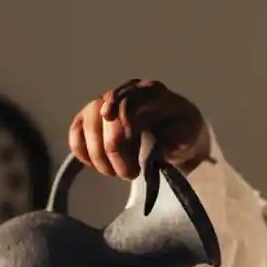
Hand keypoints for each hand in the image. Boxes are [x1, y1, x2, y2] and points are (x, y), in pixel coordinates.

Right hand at [69, 78, 210, 178]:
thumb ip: (179, 138)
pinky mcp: (91, 120)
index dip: (124, 116)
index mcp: (152, 92)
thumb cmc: (182, 131)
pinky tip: (96, 165)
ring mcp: (105, 104)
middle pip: (104, 112)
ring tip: (117, 174)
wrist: (175, 132)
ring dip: (99, 154)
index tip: (128, 139)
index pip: (131, 97)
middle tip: (130, 174)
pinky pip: (76, 132)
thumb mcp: (190, 134)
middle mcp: (125, 92)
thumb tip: (159, 148)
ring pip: (87, 123)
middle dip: (114, 147)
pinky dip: (82, 151)